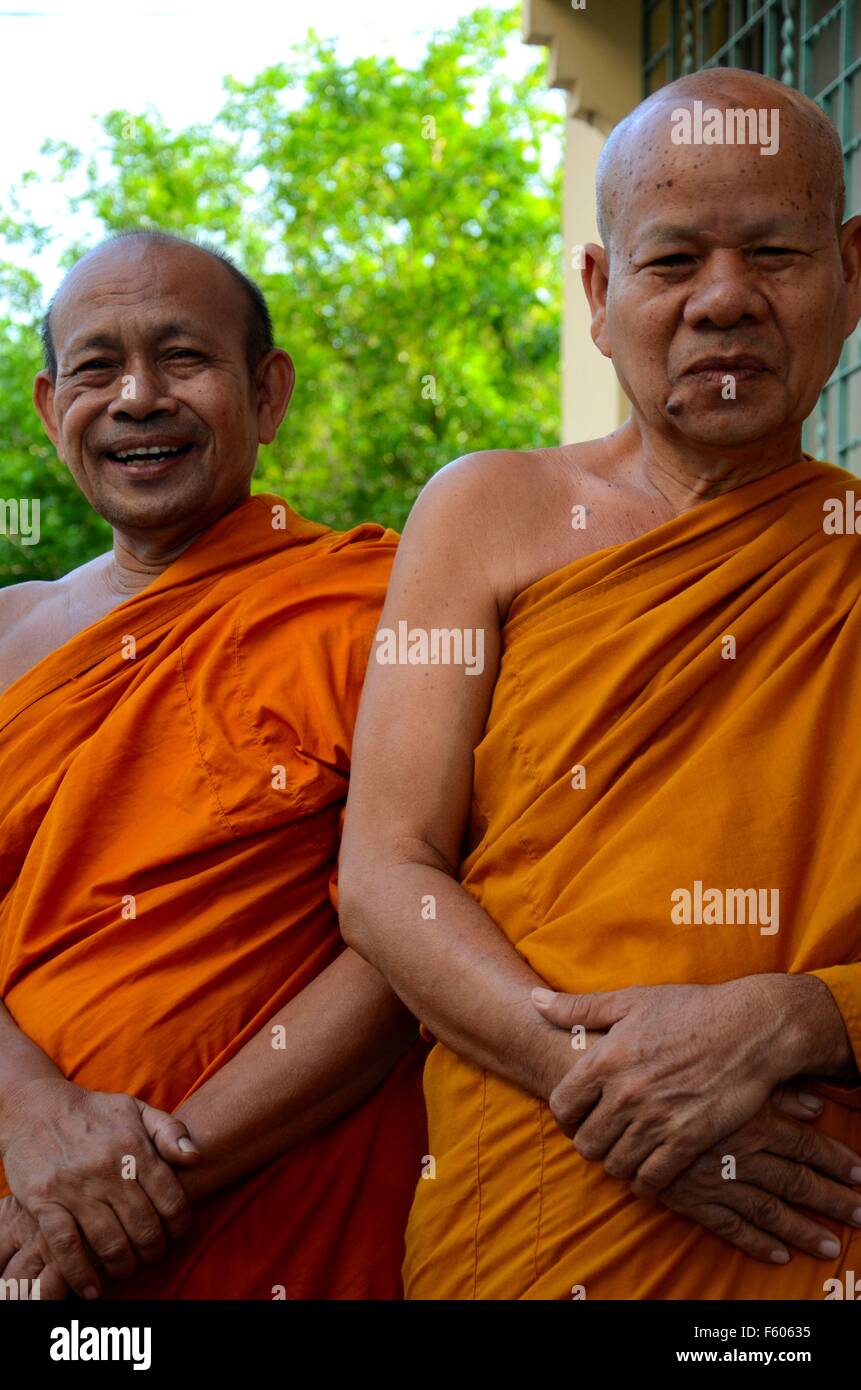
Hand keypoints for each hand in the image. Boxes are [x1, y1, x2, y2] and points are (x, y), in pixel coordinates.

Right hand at [0, 1077, 199, 1298]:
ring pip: (109, 1242)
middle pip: (144, 1227)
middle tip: (152, 1255)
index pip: (171, 1199)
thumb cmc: (93, 1113)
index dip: (180, 1225)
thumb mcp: (136, 1109)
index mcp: (134, 1147)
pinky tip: (92, 1287)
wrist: (36, 1108)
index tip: (177, 1233)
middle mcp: (108, 1168)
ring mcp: (75, 1187)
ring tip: (126, 1268)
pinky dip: (80, 1273)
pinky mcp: (45, 1201)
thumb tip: (196, 1157)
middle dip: (154, 1250)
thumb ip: (171, 1131)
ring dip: (123, 1265)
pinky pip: (66, 1246)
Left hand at [531, 975, 832, 1193]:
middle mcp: (627, 1092)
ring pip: (616, 1164)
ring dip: (617, 1162)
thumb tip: (533, 1000)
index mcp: (607, 1058)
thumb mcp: (631, 1000)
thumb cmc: (690, 1009)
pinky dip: (645, 1180)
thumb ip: (577, 1008)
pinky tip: (650, 1169)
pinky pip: (651, 1178)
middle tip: (603, 1136)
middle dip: (590, 1141)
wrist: (750, 1029)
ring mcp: (657, 1119)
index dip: (565, 1115)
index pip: (561, 1106)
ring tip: (626, 1151)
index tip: (578, 1114)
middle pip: (585, 1142)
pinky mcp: (688, 1140)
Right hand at [659, 1085, 860, 1261]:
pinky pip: (729, 1227)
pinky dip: (756, 1243)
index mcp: (751, 1120)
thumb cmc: (675, 1077)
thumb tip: (815, 1105)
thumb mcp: (725, 1073)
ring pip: (769, 1210)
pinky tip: (780, 1255)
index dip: (836, 1160)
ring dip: (803, 1230)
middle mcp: (739, 1153)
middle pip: (796, 1181)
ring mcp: (716, 1180)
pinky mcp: (691, 1198)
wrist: (618, 1099)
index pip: (804, 1144)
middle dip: (832, 1200)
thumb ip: (774, 1090)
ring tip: (831, 1246)